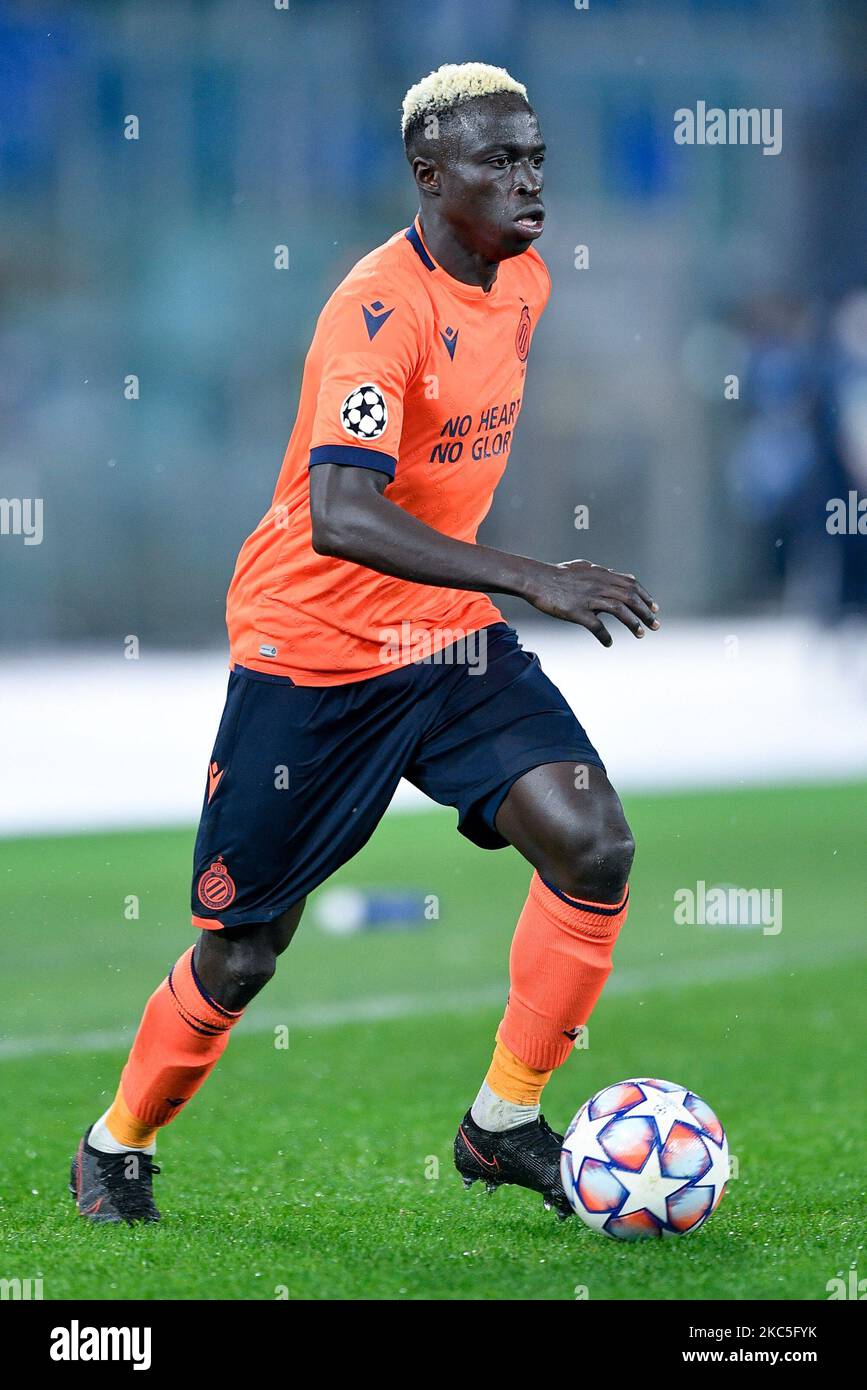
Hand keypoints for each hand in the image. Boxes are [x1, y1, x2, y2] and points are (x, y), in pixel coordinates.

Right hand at [525, 558, 659, 647]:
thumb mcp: (583, 567)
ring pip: (620, 610)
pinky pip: (597, 626)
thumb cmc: (557, 574)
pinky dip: (605, 636)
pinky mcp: (577, 611)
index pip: (632, 585)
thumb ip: (601, 572)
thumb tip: (615, 574)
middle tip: (656, 625)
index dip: (645, 597)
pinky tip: (609, 643)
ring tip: (641, 635)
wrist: (537, 579)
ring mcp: (589, 598)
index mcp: (602, 575)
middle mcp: (599, 585)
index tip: (654, 608)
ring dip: (633, 623)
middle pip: (631, 598)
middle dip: (646, 613)